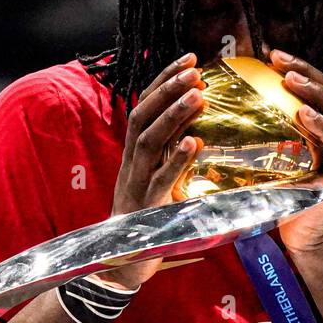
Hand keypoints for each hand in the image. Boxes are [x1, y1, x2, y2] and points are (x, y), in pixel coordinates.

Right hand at [102, 52, 205, 288]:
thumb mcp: (158, 182)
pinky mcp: (144, 208)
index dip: (164, 80)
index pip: (145, 106)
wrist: (119, 264)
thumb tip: (203, 133)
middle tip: (196, 68)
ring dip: (173, 115)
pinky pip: (160, 181)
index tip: (189, 58)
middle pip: (143, 115)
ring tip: (199, 95)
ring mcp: (135, 184)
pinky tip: (194, 143)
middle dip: (168, 88)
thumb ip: (173, 159)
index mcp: (134, 154)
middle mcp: (131, 163)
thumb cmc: (147, 221)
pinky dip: (176, 160)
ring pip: (149, 141)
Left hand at [269, 49, 322, 259]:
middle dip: (308, 72)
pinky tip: (304, 114)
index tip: (269, 54)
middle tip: (279, 60)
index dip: (298, 68)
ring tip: (292, 81)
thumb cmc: (282, 197)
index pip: (317, 90)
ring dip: (318, 93)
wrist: (301, 237)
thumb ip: (264, 136)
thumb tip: (225, 107)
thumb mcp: (272, 161)